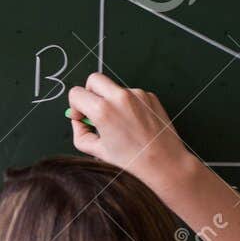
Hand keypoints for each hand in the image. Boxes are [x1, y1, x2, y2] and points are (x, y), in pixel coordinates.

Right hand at [67, 73, 196, 191]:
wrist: (164, 161)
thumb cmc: (132, 160)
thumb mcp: (97, 151)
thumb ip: (80, 132)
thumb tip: (77, 119)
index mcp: (102, 110)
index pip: (76, 93)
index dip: (75, 105)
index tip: (81, 115)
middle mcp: (119, 97)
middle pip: (94, 79)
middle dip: (90, 92)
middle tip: (95, 110)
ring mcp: (136, 94)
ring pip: (114, 88)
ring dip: (111, 100)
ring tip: (121, 124)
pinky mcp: (149, 95)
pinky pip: (131, 94)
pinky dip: (128, 104)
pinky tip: (134, 123)